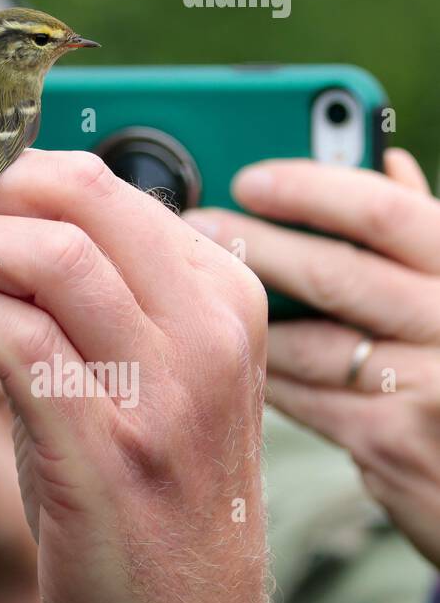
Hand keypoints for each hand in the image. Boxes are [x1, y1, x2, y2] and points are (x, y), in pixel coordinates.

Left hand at [0, 151, 269, 602]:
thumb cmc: (141, 483)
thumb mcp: (140, 367)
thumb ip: (87, 285)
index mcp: (221, 293)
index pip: (94, 180)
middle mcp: (211, 329)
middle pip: (76, 196)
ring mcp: (168, 391)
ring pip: (48, 256)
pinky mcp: (109, 452)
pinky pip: (14, 339)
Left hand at [186, 149, 439, 570]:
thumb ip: (425, 233)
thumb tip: (382, 158)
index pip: (382, 213)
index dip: (308, 189)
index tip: (249, 180)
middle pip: (329, 273)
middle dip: (251, 244)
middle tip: (194, 223)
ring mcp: (418, 391)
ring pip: (301, 340)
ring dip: (236, 312)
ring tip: (187, 285)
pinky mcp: (386, 444)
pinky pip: (298, 394)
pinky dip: (255, 370)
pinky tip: (216, 351)